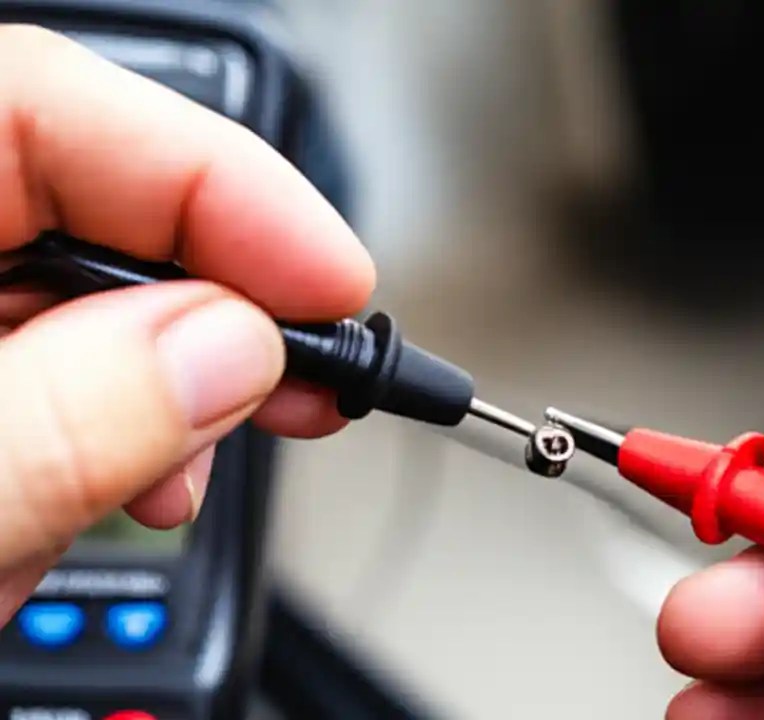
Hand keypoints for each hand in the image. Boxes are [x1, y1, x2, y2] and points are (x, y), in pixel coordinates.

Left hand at [0, 26, 372, 619]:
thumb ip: (58, 425)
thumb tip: (229, 344)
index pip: (42, 106)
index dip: (217, 181)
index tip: (332, 283)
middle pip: (81, 200)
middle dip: (217, 299)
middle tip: (320, 374)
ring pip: (76, 292)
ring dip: (172, 382)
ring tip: (204, 465)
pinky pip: (46, 369)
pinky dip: (115, 427)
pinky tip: (136, 477)